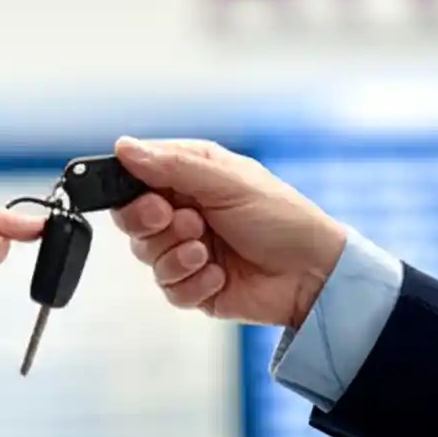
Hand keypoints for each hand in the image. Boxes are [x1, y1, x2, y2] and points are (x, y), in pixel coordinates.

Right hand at [112, 137, 346, 327]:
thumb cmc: (283, 219)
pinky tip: (221, 275)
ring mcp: (186, 251)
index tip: (152, 199)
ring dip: (178, 255)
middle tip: (185, 222)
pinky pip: (169, 289)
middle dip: (151, 224)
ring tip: (209, 250)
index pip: (137, 178)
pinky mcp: (193, 286)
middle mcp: (184, 212)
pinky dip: (194, 283)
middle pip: (133, 220)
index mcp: (190, 177)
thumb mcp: (228, 181)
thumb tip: (124, 147)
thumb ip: (172, 165)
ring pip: (147, 256)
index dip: (132, 190)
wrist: (313, 274)